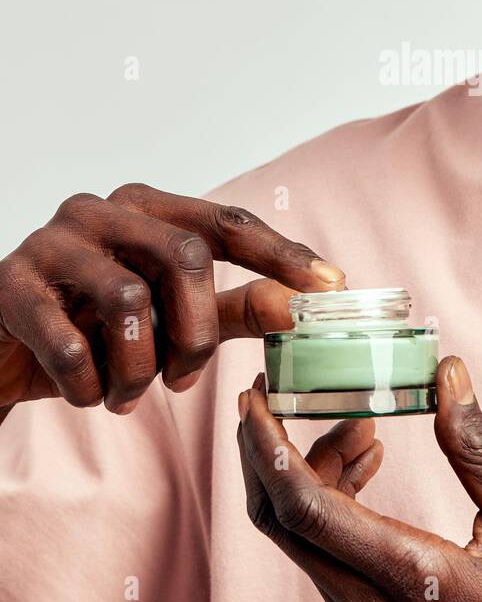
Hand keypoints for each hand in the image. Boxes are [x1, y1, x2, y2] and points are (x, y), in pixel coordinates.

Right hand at [0, 183, 345, 414]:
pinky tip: (87, 393)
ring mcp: (50, 242)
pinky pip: (71, 346)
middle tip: (186, 378)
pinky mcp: (10, 285)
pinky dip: (90, 386)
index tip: (331, 286)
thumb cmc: (92, 328)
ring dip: (139, 368)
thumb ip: (234, 307)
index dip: (280, 254)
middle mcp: (100, 211)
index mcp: (146, 207)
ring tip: (127, 393)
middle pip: (183, 258)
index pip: (226, 222)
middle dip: (196, 332)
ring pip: (128, 302)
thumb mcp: (168, 317)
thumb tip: (303, 304)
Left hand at [237, 357, 481, 601]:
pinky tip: (368, 470)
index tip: (255, 395)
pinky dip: (330, 508)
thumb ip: (480, 450)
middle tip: (282, 394)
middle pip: (280, 523)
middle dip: (268, 450)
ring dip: (309, 475)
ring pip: (303, 541)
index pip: (302, 508)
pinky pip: (327, 561)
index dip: (266, 447)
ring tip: (358, 426)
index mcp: (406, 577)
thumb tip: (448, 376)